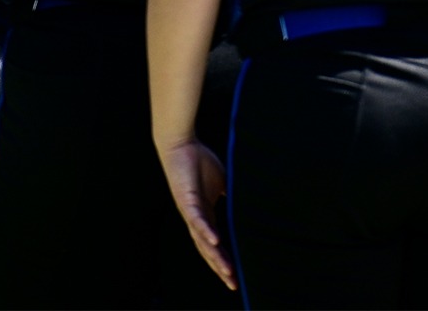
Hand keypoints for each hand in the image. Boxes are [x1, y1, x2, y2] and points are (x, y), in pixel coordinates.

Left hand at [158, 139, 234, 290]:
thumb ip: (230, 194)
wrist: (180, 144)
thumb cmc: (199, 162)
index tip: (234, 277)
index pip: (214, 245)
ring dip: (214, 256)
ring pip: (202, 240)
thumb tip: (246, 200)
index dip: (224, 261)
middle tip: (232, 283)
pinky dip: (206, 231)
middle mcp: (195, 219)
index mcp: (204, 215)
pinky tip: (215, 241)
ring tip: (227, 271)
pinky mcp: (186, 200)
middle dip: (220, 267)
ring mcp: (190, 211)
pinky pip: (197, 219)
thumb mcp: (222, 181)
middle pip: (207, 250)